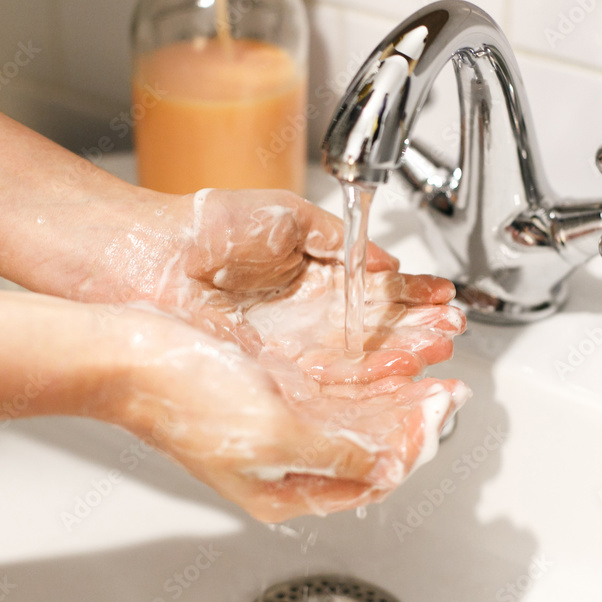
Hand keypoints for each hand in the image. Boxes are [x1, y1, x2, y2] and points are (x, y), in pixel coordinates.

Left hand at [81, 187, 463, 379]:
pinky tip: (398, 376)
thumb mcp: (288, 217)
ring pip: (359, 362)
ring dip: (401, 358)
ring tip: (437, 353)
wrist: (150, 258)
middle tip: (451, 331)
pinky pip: (329, 384)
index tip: (443, 301)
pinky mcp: (275, 375)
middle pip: (375, 332)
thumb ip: (340, 240)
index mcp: (314, 278)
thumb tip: (383, 262)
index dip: (411, 299)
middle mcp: (307, 319)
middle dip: (416, 331)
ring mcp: (292, 350)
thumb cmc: (208, 226)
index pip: (375, 293)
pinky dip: (366, 383)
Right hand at [111, 308, 468, 522]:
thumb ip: (339, 453)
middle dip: (411, 417)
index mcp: (284, 488)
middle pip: (367, 446)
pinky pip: (332, 391)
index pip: (371, 478)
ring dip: (393, 393)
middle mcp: (284, 462)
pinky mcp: (269, 394)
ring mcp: (278, 427)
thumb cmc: (186, 397)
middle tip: (447, 390)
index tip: (440, 410)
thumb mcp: (274, 433)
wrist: (132, 354)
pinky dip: (363, 378)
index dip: (412, 444)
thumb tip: (388, 468)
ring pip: (354, 415)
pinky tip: (385, 360)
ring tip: (427, 368)